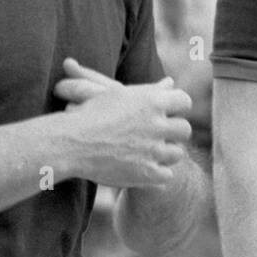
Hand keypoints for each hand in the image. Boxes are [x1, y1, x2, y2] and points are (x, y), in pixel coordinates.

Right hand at [52, 58, 191, 187]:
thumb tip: (171, 82)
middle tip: (156, 135)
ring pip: (177, 153)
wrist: (71, 143)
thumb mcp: (119, 95)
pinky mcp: (147, 173)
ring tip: (147, 152)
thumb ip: (151, 90)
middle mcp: (157, 124)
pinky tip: (143, 169)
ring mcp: (154, 150)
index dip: (176, 108)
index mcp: (152, 100)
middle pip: (184, 129)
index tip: (166, 114)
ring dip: (165, 154)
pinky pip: (167, 175)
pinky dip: (157, 174)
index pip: (184, 101)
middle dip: (172, 132)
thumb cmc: (90, 114)